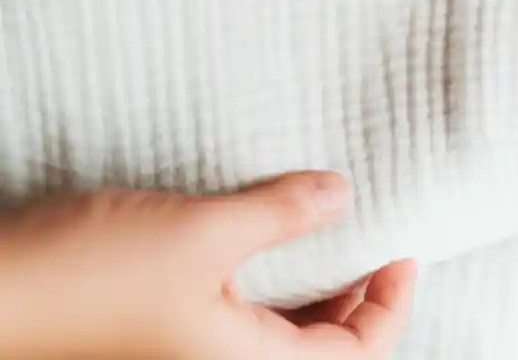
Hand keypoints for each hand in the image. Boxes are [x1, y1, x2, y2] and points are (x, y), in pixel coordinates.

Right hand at [0, 173, 416, 359]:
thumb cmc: (92, 272)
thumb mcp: (202, 231)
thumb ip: (281, 213)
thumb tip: (343, 194)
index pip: (353, 353)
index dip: (390, 306)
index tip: (405, 253)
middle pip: (323, 343)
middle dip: (360, 294)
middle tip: (375, 235)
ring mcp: (198, 343)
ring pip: (284, 322)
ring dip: (318, 280)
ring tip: (334, 226)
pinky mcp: (173, 319)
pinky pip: (246, 304)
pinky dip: (276, 272)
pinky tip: (277, 230)